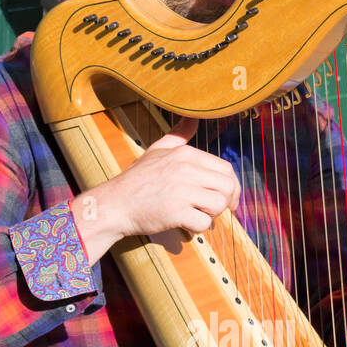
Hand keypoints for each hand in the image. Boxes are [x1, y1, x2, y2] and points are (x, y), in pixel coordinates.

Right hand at [70, 116, 240, 260]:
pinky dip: (199, 228)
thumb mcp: (157, 150)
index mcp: (185, 154)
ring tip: (198, 214)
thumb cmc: (136, 180)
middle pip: (227, 186)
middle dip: (226, 201)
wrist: (114, 204)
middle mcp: (185, 169)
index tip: (227, 198)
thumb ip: (178, 135)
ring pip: (219, 204)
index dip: (231, 186)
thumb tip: (193, 118)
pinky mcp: (176, 212)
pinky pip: (203, 222)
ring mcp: (181, 190)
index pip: (225, 168)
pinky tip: (187, 225)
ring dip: (212, 214)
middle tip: (214, 209)